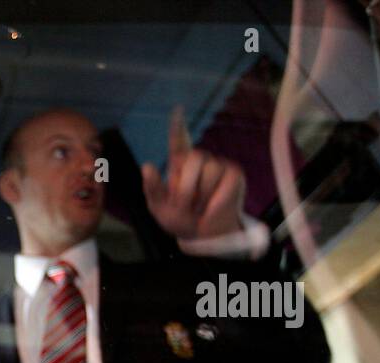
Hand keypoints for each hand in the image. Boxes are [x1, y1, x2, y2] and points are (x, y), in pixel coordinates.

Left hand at [141, 106, 245, 240]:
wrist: (202, 235)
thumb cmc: (181, 219)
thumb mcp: (159, 208)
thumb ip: (152, 188)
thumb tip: (146, 166)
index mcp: (179, 166)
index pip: (178, 141)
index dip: (178, 126)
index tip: (177, 109)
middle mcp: (199, 161)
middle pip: (193, 158)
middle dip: (185, 187)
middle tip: (183, 206)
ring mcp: (218, 166)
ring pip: (209, 171)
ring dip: (200, 196)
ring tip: (198, 208)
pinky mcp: (234, 175)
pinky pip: (223, 183)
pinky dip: (213, 201)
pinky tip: (211, 208)